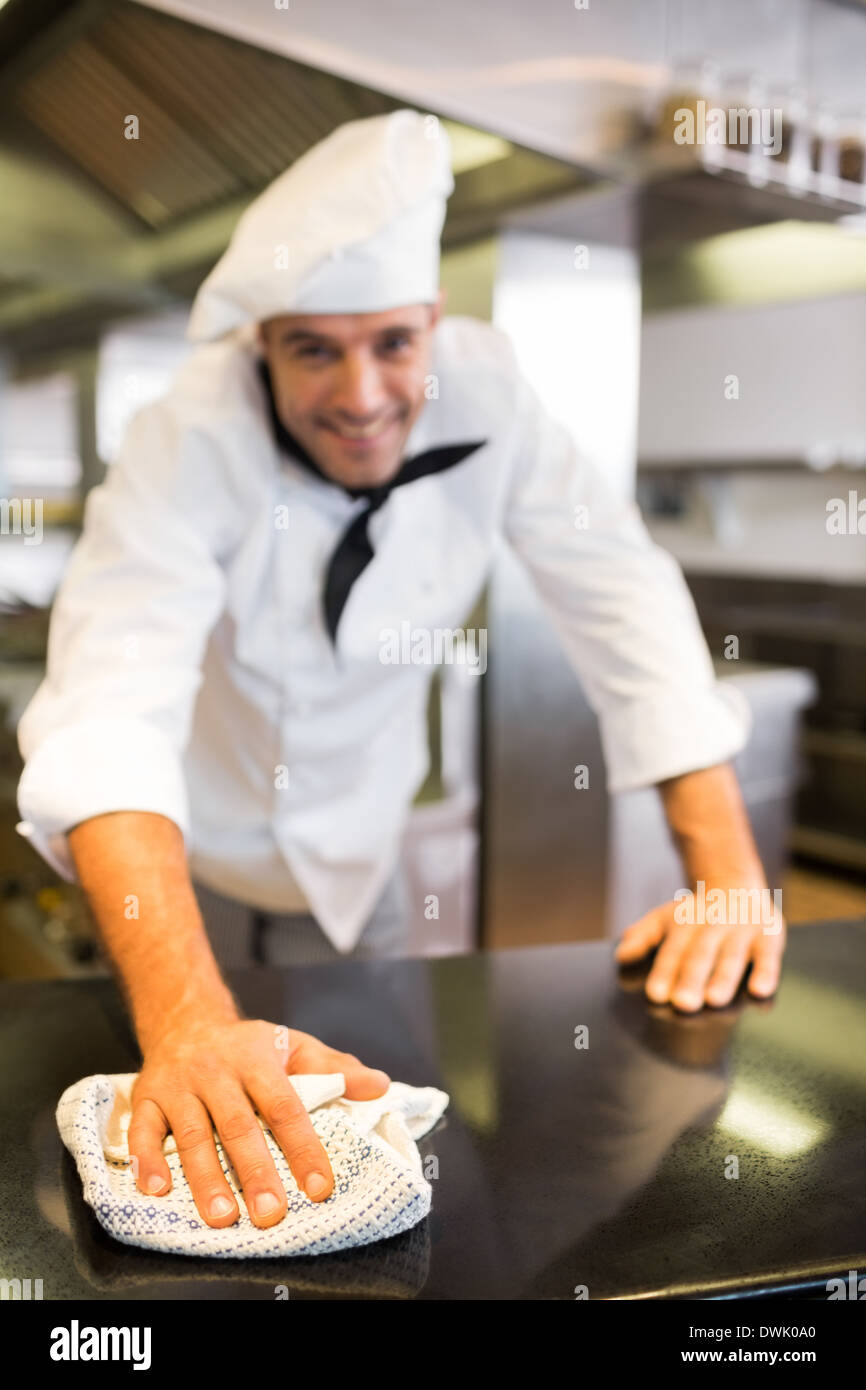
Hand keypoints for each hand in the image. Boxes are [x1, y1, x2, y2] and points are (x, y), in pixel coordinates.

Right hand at [128, 1018, 389, 1227]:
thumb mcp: (292, 1045)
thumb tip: (379, 1085)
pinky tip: (155, 1190)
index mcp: (256, 1060)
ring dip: (205, 1178)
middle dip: (255, 1172)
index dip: (303, 1147)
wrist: (184, 1020)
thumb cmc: (246, 1045)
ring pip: (191, 1135)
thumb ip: (334, 1068)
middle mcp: (216, 1072)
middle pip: (238, 1126)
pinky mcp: (146, 1098)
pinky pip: (141, 1130)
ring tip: (222, 1216)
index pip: (285, 1106)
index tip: (320, 1186)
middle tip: (271, 1214)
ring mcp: (178, 1086)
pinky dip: (145, 1160)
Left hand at [614, 881, 785, 1011]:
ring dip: (724, 979)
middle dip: (692, 980)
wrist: (735, 883)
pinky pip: (769, 957)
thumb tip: (621, 954)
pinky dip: (766, 973)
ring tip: (715, 1000)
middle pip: (701, 955)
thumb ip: (644, 937)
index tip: (656, 995)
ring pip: (732, 957)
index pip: (673, 950)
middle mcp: (713, 927)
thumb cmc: (696, 914)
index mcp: (685, 924)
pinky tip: (759, 991)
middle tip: (683, 1004)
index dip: (664, 972)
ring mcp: (742, 931)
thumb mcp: (666, 918)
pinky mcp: (769, 937)